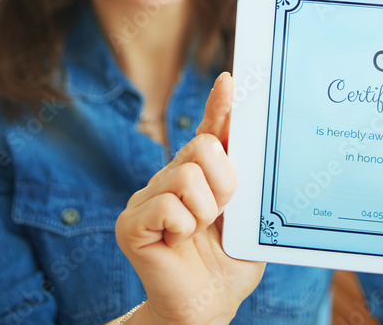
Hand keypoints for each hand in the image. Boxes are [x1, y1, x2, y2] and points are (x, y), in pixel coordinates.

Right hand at [115, 73, 264, 324]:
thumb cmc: (228, 264)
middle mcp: (170, 178)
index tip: (230, 81)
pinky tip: (176, 244)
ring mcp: (145, 198)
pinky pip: (166, 206)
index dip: (220, 105)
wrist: (206, 308)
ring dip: (204, 212)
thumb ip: (247, 182)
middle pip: (202, 148)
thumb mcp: (248, 219)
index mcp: (201, 174)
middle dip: (224, 184)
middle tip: (220, 215)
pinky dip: (182, 229)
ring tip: (197, 234)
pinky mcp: (129, 223)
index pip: (210, 131)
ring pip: (186, 177)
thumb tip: (252, 141)